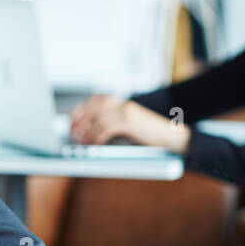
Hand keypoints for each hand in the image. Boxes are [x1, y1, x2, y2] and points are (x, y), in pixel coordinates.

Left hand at [69, 93, 191, 154]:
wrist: (172, 135)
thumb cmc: (150, 134)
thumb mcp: (129, 127)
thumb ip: (113, 125)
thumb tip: (91, 132)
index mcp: (121, 103)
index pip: (94, 102)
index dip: (81, 111)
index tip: (73, 122)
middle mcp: (122, 104)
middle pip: (93, 109)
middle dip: (80, 121)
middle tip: (73, 132)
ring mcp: (126, 112)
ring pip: (98, 119)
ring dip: (86, 131)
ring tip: (80, 140)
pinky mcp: (130, 122)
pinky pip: (107, 128)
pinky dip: (97, 136)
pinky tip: (93, 143)